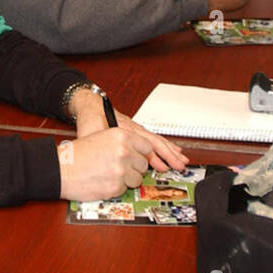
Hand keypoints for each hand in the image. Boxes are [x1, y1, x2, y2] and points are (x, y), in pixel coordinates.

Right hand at [58, 128, 155, 201]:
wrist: (61, 169)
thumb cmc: (77, 155)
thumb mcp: (101, 137)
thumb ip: (122, 143)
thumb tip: (139, 153)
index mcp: (121, 135)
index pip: (147, 146)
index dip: (142, 154)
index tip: (138, 158)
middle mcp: (124, 151)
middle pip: (143, 164)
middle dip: (134, 168)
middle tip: (120, 168)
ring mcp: (121, 170)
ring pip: (137, 179)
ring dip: (127, 180)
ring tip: (110, 175)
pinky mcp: (116, 186)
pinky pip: (125, 189)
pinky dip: (116, 188)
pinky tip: (104, 181)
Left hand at [70, 88, 188, 172]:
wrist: (91, 106)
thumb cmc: (90, 119)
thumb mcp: (92, 135)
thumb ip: (100, 147)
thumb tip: (102, 162)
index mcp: (126, 131)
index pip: (146, 144)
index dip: (156, 157)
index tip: (164, 167)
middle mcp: (134, 129)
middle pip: (156, 142)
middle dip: (170, 154)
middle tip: (181, 165)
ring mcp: (137, 129)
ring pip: (157, 140)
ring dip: (170, 150)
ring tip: (181, 159)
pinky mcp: (136, 131)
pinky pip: (153, 139)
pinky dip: (164, 145)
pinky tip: (171, 150)